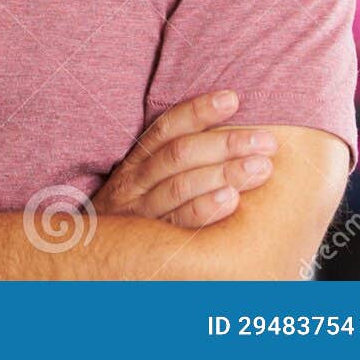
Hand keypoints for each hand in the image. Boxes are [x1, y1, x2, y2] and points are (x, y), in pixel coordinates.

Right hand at [92, 90, 276, 227]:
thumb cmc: (133, 218)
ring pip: (180, 185)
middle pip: (179, 155)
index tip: (233, 98)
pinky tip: (232, 199)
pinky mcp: (149, 243)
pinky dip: (204, 209)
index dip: (198, 111)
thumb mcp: (142, 185)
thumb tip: (226, 128)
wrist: (93, 261)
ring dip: (224, 173)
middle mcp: (135, 184)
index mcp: (136, 163)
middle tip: (266, 141)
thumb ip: (174, 162)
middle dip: (225, 144)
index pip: (167, 129)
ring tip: (261, 167)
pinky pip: (178, 222)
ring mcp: (140, 213)